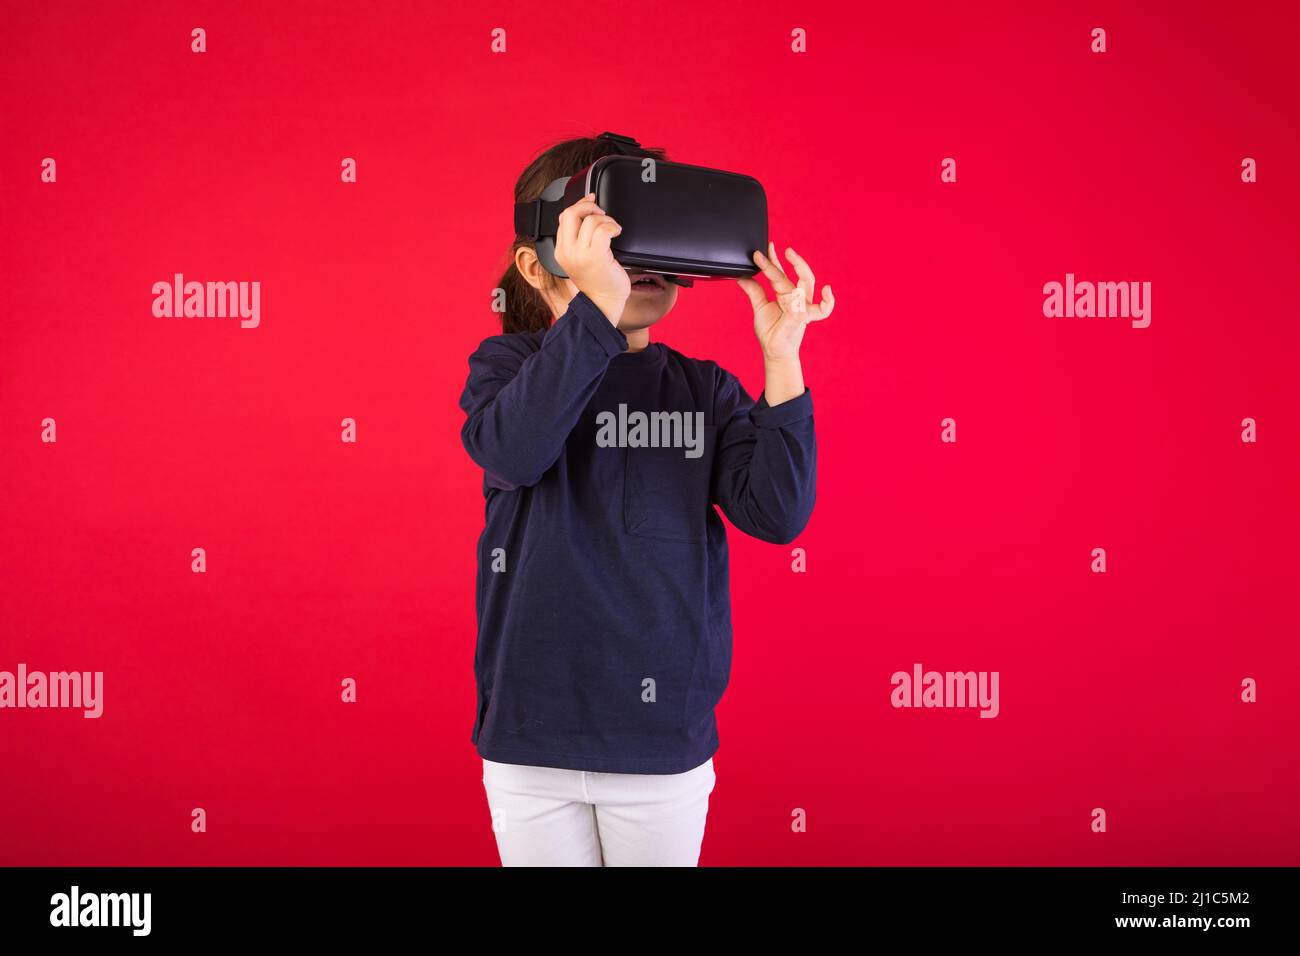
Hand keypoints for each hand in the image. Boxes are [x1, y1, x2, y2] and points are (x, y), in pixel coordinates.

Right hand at [553, 193, 629, 325]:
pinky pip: (603, 229)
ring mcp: (580, 254)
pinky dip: (613, 226)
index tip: (591, 201)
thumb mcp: (581, 259)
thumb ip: (580, 239)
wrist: (603, 304)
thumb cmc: (598, 283)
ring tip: (613, 229)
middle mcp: (567, 251)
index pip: (563, 217)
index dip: (579, 205)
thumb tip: (590, 212)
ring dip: (606, 219)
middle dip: (589, 206)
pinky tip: (617, 232)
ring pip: (590, 220)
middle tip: (602, 213)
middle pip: (571, 213)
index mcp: (561, 250)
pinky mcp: (595, 256)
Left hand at [736, 242, 833, 362]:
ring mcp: (802, 306)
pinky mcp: (803, 317)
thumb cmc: (771, 331)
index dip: (773, 259)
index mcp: (786, 293)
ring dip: (800, 268)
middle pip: (797, 273)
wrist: (774, 351)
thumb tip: (742, 276)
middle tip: (781, 249)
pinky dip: (828, 300)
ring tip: (790, 256)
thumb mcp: (759, 307)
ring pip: (807, 283)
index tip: (763, 249)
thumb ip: (754, 290)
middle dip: (791, 260)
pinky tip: (827, 290)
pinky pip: (822, 309)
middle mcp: (797, 297)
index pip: (781, 272)